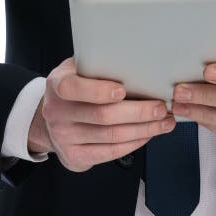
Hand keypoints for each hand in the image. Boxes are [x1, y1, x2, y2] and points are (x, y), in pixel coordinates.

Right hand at [28, 56, 175, 171]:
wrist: (51, 117)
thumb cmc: (76, 86)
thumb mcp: (78, 68)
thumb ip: (97, 64)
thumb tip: (137, 59)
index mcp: (58, 84)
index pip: (73, 88)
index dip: (98, 91)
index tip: (122, 90)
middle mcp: (57, 113)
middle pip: (102, 116)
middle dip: (138, 112)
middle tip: (160, 107)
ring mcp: (64, 138)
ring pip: (111, 137)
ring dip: (143, 130)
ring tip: (163, 121)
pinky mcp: (75, 157)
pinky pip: (110, 152)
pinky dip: (133, 143)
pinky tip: (147, 134)